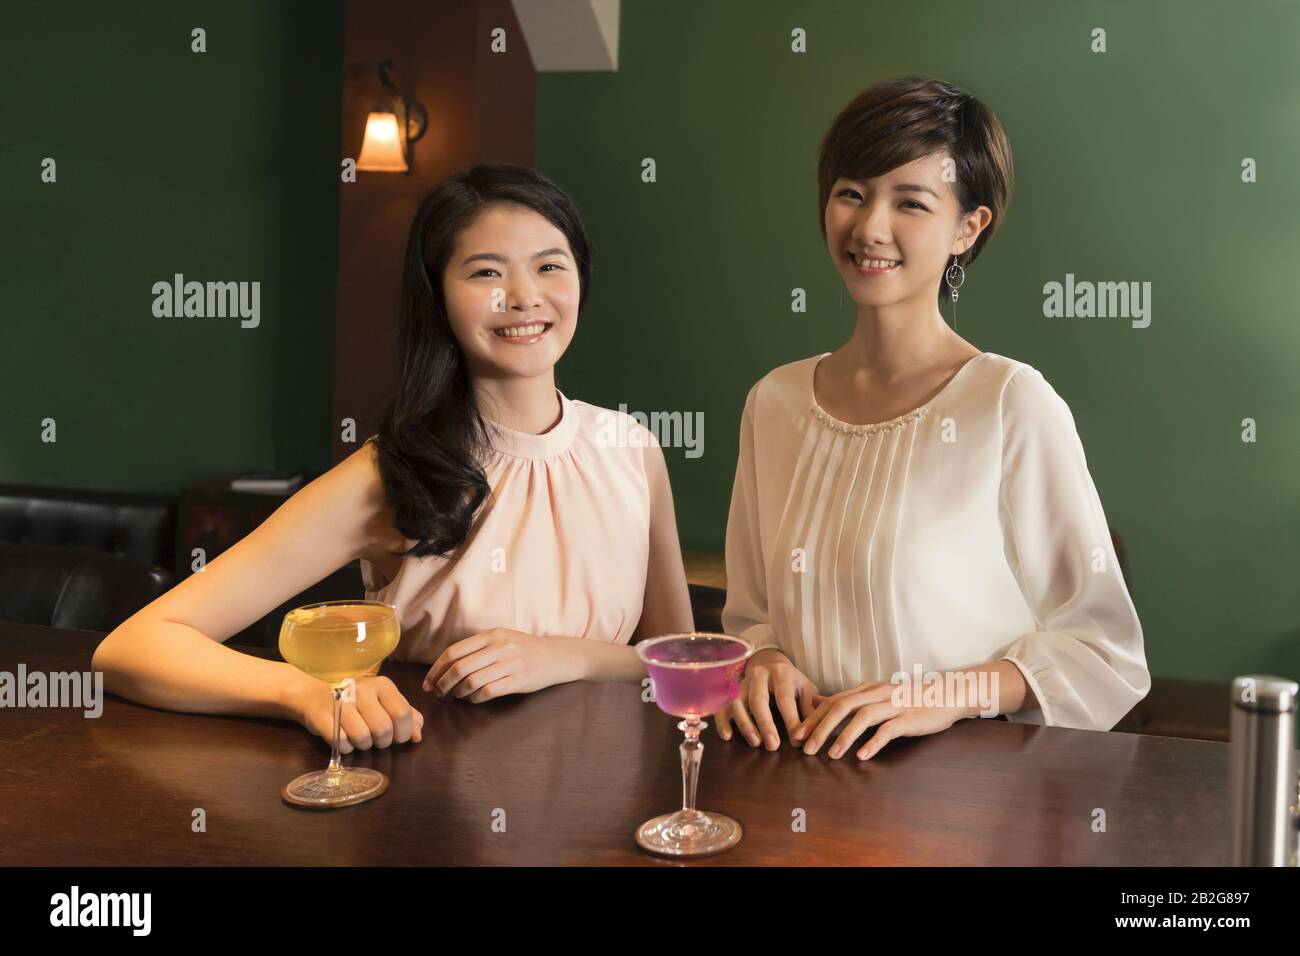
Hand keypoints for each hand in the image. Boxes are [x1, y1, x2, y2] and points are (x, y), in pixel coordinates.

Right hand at [291, 673, 423, 753]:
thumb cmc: (357, 702)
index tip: (397, 738)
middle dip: (383, 742)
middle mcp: (362, 690)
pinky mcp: (323, 717)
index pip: (402, 713)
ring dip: (364, 746)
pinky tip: (344, 739)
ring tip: (359, 737)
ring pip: (363, 738)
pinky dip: (347, 748)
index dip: (403, 733)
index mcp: (382, 685)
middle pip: (383, 729)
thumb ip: (407, 716)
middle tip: (375, 738)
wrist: (316, 696)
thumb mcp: (384, 703)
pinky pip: (343, 743)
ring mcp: (341, 703)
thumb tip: (418, 736)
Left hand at [422, 628, 584, 701]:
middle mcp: (500, 646)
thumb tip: (446, 665)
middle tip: (438, 693)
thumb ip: (478, 647)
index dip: (436, 668)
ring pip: (472, 680)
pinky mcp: (519, 680)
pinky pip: (488, 691)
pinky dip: (475, 698)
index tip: (428, 682)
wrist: (557, 656)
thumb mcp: (502, 639)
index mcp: (492, 635)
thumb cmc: (525, 649)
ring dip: (458, 692)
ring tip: (456, 696)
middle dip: (443, 683)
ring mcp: (510, 663)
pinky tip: (473, 699)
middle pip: (459, 667)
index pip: (454, 651)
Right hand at [712, 648, 818, 749]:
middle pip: (759, 700)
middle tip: (773, 746)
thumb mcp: (804, 687)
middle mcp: (759, 676)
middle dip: (765, 724)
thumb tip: (815, 732)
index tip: (796, 740)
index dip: (791, 720)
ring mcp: (742, 683)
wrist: (768, 660)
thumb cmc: (790, 680)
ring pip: (738, 702)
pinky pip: (722, 706)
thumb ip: (810, 707)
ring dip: (745, 724)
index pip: (785, 698)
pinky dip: (723, 721)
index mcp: (781, 673)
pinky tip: (727, 736)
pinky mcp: (730, 692)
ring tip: (755, 743)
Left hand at [792, 679, 971, 759]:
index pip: (833, 701)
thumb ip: (850, 701)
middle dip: (821, 728)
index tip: (797, 735)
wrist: (944, 695)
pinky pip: (888, 730)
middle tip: (806, 748)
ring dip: (843, 736)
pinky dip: (873, 743)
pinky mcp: (908, 718)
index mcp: (866, 689)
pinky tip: (861, 756)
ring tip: (830, 755)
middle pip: (842, 707)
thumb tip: (819, 703)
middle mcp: (876, 694)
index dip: (814, 717)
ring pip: (863, 717)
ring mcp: (893, 705)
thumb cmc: (907, 700)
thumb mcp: (875, 696)